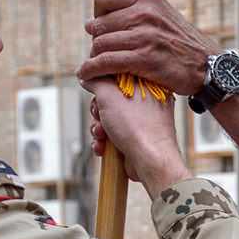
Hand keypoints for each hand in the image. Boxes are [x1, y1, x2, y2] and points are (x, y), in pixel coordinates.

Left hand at [79, 0, 215, 96]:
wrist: (208, 67)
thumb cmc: (182, 44)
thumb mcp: (162, 15)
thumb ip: (133, 12)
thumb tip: (93, 20)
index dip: (97, 15)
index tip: (104, 27)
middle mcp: (145, 13)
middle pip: (98, 24)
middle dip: (96, 40)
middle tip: (101, 51)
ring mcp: (145, 36)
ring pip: (100, 44)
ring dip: (94, 57)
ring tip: (96, 65)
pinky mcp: (144, 59)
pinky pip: (106, 61)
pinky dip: (92, 69)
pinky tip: (86, 74)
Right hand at [84, 78, 187, 199]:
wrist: (150, 161)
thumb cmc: (136, 127)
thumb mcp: (110, 95)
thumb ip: (97, 81)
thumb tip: (87, 77)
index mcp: (145, 87)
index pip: (118, 76)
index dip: (101, 83)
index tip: (94, 90)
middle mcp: (145, 103)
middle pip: (110, 99)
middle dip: (98, 111)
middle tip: (99, 116)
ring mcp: (141, 122)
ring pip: (109, 119)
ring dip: (98, 129)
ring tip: (101, 135)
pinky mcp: (136, 139)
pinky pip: (114, 135)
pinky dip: (105, 142)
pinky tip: (103, 148)